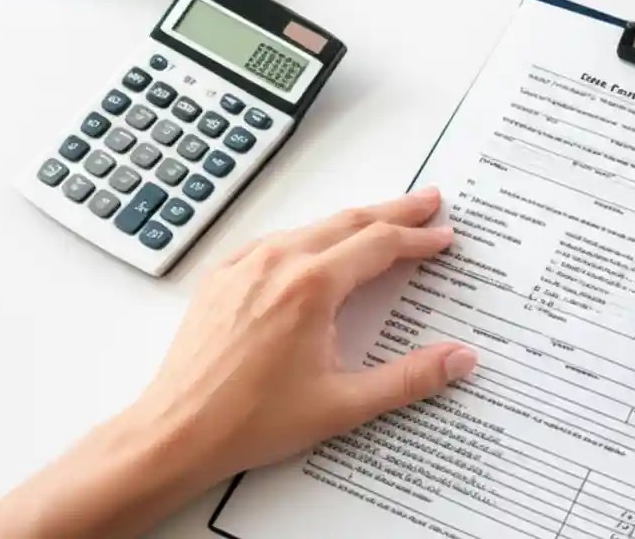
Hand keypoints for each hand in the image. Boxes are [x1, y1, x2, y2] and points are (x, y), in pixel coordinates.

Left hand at [0, 188, 477, 538]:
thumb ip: (410, 378)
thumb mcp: (344, 404)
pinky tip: (315, 246)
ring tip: (380, 221)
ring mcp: (244, 266)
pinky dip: (308, 237)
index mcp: (312, 287)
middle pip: (350, 221)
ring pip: (312, 227)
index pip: (380, 244)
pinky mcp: (221, 278)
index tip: (442, 237)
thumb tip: (458, 358)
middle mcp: (277, 263)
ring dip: (352, 221)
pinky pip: (274, 242)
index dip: (418, 238)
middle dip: (395, 210)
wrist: (176, 433)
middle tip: (427, 202)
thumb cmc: (248, 420)